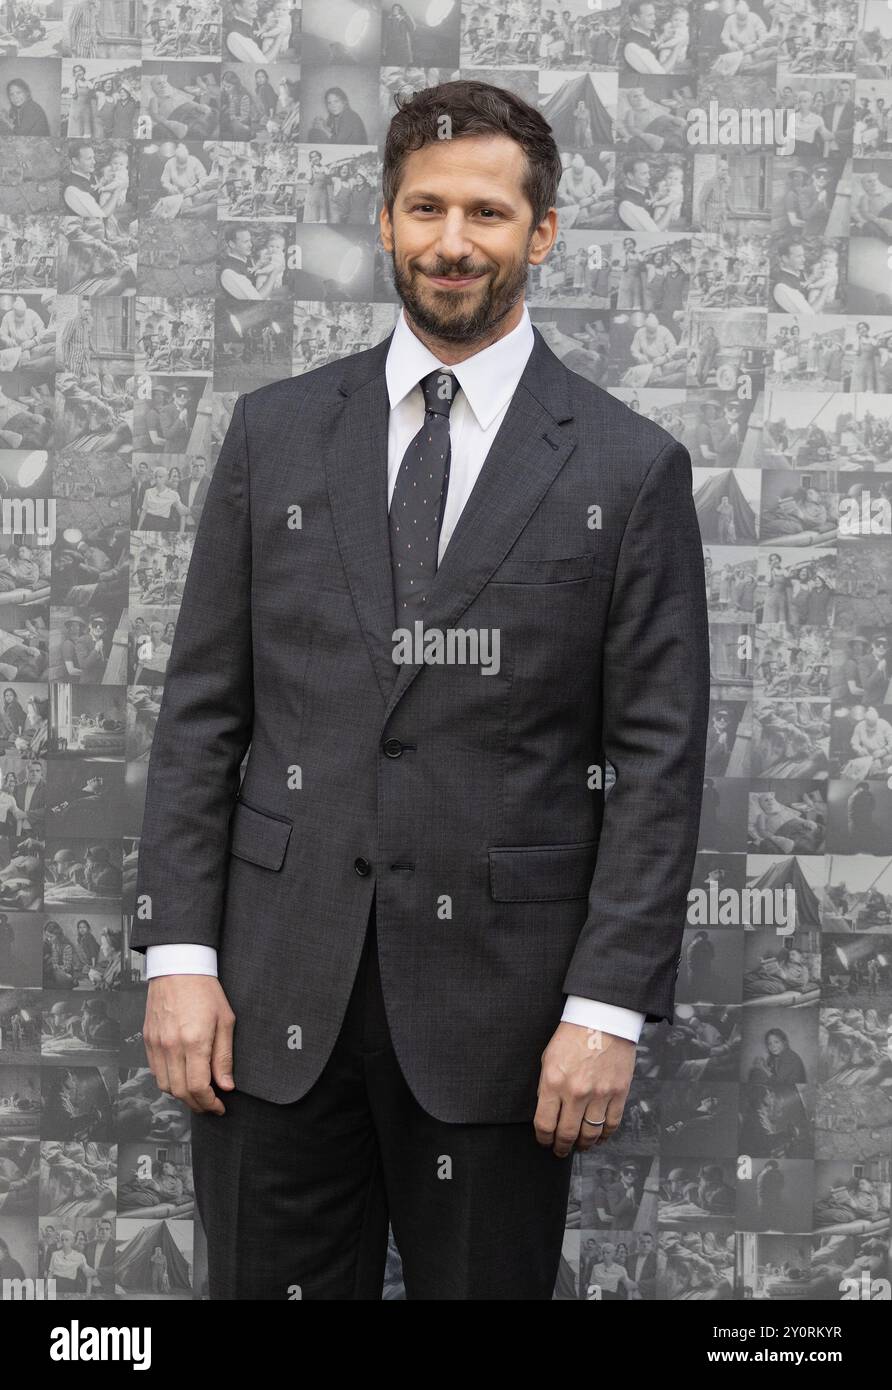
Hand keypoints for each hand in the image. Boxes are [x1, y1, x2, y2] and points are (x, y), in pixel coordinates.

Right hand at [144, 975, 235, 1114]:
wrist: (178, 967)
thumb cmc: (205, 990)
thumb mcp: (225, 1021)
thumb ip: (224, 1056)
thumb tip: (226, 1085)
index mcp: (193, 1041)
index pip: (198, 1087)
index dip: (209, 1103)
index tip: (219, 1107)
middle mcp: (171, 1046)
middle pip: (180, 1092)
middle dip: (197, 1104)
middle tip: (210, 1105)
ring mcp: (156, 1044)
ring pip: (165, 1085)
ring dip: (181, 1095)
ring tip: (198, 1093)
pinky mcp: (147, 1040)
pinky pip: (155, 1071)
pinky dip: (168, 1081)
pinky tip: (182, 1077)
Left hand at [534, 1022, 635, 1156]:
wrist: (603, 1019)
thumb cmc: (574, 1035)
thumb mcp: (548, 1058)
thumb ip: (546, 1086)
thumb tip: (547, 1112)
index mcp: (553, 1081)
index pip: (545, 1124)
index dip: (543, 1139)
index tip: (544, 1142)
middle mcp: (576, 1091)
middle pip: (567, 1134)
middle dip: (561, 1147)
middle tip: (560, 1150)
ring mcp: (599, 1094)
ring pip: (590, 1134)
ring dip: (583, 1145)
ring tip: (579, 1146)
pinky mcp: (618, 1093)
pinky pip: (611, 1124)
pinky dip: (605, 1136)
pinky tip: (599, 1137)